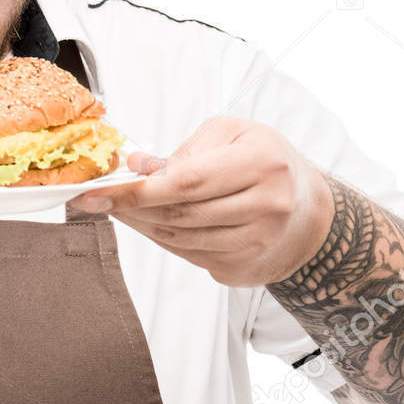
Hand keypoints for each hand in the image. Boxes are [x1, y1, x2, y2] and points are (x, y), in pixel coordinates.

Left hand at [70, 116, 333, 286]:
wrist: (308, 210)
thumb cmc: (264, 161)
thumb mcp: (233, 134)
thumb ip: (185, 149)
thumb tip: (135, 167)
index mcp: (263, 163)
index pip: (187, 182)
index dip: (137, 190)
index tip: (96, 191)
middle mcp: (268, 206)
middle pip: (179, 214)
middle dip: (130, 207)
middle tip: (95, 200)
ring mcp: (258, 243)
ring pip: (179, 239)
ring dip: (140, 224)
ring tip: (119, 208)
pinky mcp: (246, 268)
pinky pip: (188, 255)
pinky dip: (161, 239)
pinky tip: (148, 223)